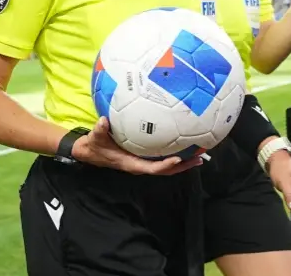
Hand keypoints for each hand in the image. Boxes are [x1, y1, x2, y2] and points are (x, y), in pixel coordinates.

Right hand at [72, 118, 202, 175]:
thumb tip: (104, 121)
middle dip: (182, 166)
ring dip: (183, 162)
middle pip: (166, 170)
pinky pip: (162, 157)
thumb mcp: (95, 137)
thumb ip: (100, 130)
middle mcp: (140, 165)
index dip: (166, 166)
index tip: (178, 159)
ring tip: (199, 154)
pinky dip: (174, 153)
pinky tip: (183, 144)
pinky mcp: (144, 157)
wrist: (92, 151)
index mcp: (132, 164)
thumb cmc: (95, 145)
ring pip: (166, 166)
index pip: (152, 168)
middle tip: (199, 158)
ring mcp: (143, 161)